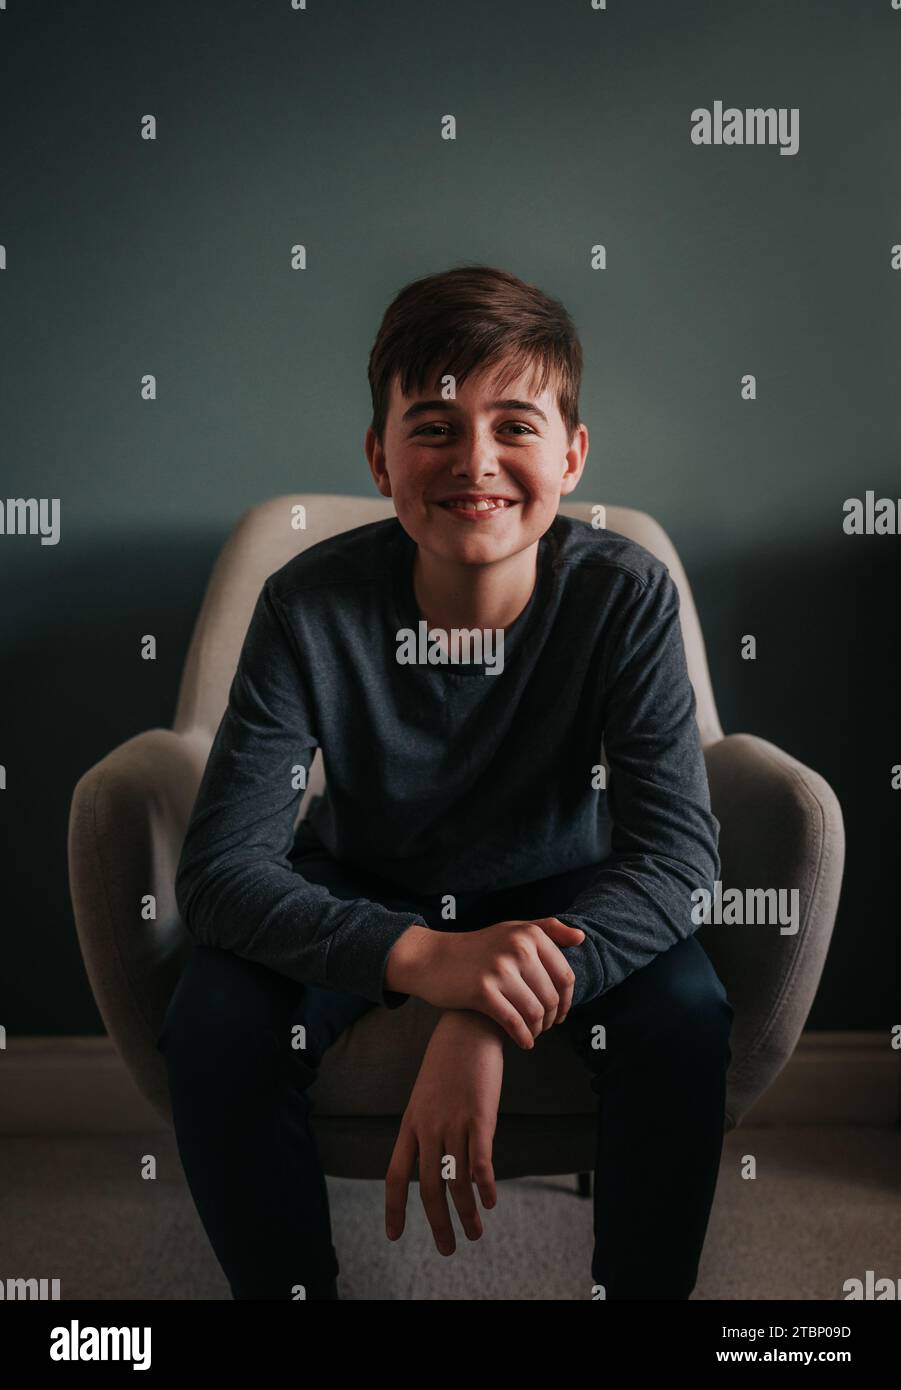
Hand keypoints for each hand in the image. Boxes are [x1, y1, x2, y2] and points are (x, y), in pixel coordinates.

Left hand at [385, 1009, 503, 1255]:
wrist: (468, 1027)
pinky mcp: (479, 1117)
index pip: (395, 1175)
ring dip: (467, 1213)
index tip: (394, 1235)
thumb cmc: (449, 1061)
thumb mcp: (427, 1094)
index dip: (394, 1208)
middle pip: (428, 1188)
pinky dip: (485, 1187)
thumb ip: (428, 1126)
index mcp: (411, 1123)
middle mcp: (428, 1127)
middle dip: (438, 1223)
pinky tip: (491, 1201)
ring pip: (457, 1181)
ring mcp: (453, 1123)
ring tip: (475, 1233)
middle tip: (449, 1248)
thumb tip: (436, 1158)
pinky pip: (481, 1162)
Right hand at [386, 916, 584, 1048]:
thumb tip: (581, 939)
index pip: (565, 976)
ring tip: (533, 1033)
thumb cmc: (477, 948)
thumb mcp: (512, 930)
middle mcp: (517, 948)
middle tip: (544, 1026)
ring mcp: (499, 969)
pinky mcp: (483, 991)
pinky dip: (523, 1038)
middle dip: (552, 1018)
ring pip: (535, 1012)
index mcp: (529, 933)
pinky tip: (524, 1043)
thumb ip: (548, 930)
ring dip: (538, 1030)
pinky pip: (514, 1023)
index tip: (560, 1013)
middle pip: (551, 997)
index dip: (567, 1000)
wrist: (432, 959)